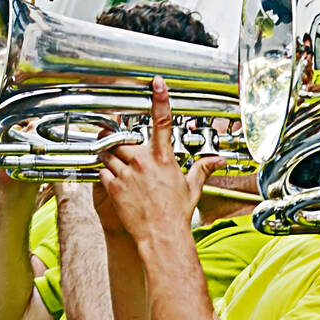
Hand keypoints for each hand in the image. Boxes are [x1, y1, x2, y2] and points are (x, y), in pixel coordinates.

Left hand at [98, 77, 217, 247]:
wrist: (161, 236)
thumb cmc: (176, 215)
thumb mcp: (192, 188)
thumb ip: (202, 169)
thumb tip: (217, 161)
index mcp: (163, 158)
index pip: (163, 121)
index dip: (160, 99)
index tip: (156, 83)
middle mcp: (143, 162)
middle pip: (124, 138)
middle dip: (120, 140)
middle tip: (121, 145)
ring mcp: (126, 174)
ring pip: (109, 153)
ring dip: (110, 156)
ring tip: (117, 165)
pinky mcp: (114, 187)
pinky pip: (102, 171)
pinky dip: (105, 173)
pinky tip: (113, 180)